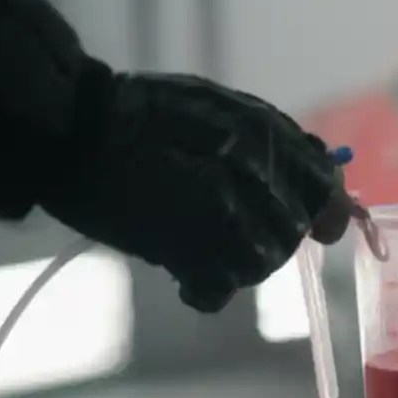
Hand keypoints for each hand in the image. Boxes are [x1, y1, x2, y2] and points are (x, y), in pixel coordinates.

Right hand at [40, 72, 352, 312]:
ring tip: (201, 246)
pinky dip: (204, 289)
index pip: (325, 188)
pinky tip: (185, 275)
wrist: (71, 127)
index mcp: (266, 134)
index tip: (320, 227)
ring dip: (235, 263)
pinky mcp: (185, 250)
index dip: (326, 211)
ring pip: (259, 264)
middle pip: (290, 234)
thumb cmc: (141, 113)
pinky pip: (218, 290)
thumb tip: (321, 173)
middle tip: (229, 230)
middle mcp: (255, 174)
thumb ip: (273, 141)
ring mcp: (222, 215)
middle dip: (268, 238)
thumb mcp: (219, 106)